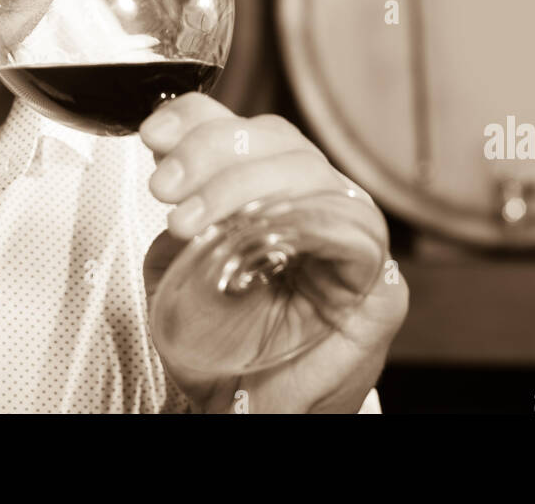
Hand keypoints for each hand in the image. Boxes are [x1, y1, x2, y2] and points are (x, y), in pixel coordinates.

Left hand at [140, 93, 408, 413]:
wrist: (248, 418)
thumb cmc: (222, 350)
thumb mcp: (178, 269)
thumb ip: (181, 215)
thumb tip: (167, 166)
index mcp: (271, 192)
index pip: (247, 129)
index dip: (200, 118)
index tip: (156, 134)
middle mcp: (315, 204)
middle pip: (279, 140)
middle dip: (213, 152)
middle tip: (166, 188)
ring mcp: (351, 238)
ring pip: (311, 173)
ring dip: (242, 185)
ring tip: (190, 222)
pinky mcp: (378, 283)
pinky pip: (353, 231)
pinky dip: (304, 221)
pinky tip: (259, 234)